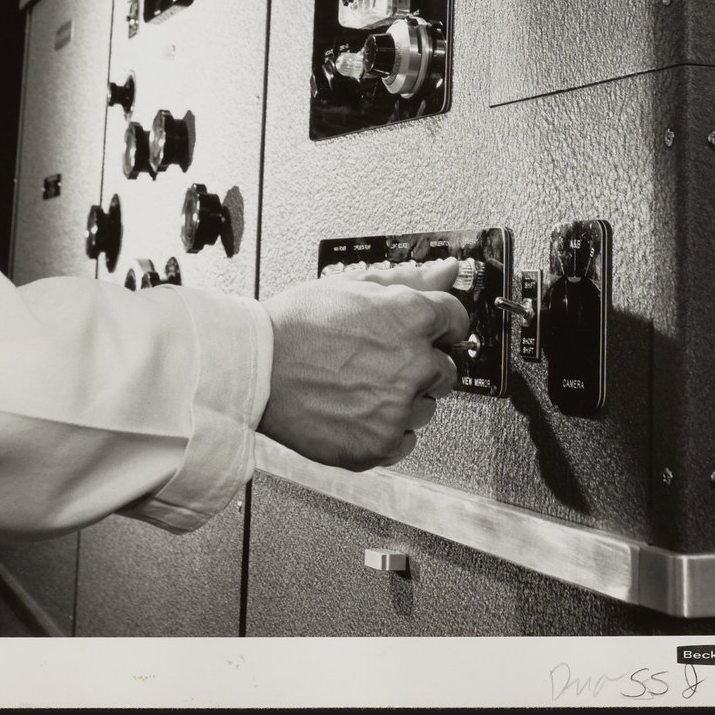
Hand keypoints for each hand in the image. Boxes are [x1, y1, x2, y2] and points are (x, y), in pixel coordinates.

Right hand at [257, 257, 468, 469]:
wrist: (257, 369)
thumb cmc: (296, 326)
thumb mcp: (352, 286)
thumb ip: (408, 280)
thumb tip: (446, 271)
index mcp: (411, 318)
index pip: (456, 321)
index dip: (438, 325)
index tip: (426, 331)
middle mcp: (413, 363)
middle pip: (445, 367)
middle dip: (420, 362)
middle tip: (379, 360)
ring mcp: (399, 407)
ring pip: (426, 406)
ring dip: (405, 398)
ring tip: (361, 385)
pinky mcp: (382, 443)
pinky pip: (405, 439)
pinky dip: (386, 429)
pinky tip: (357, 409)